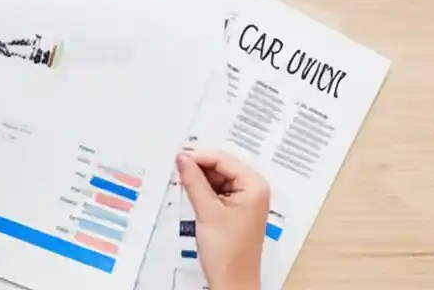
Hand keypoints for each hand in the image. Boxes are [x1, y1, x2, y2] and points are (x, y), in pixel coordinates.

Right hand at [177, 150, 269, 289]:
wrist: (232, 281)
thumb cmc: (230, 254)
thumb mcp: (207, 211)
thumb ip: (193, 181)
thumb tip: (183, 159)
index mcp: (255, 186)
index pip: (223, 159)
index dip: (199, 157)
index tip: (180, 157)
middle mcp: (254, 190)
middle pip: (222, 166)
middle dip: (199, 167)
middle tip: (178, 168)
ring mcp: (245, 200)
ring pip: (218, 178)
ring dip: (200, 179)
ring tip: (184, 183)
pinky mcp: (236, 209)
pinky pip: (218, 190)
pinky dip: (204, 190)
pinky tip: (193, 194)